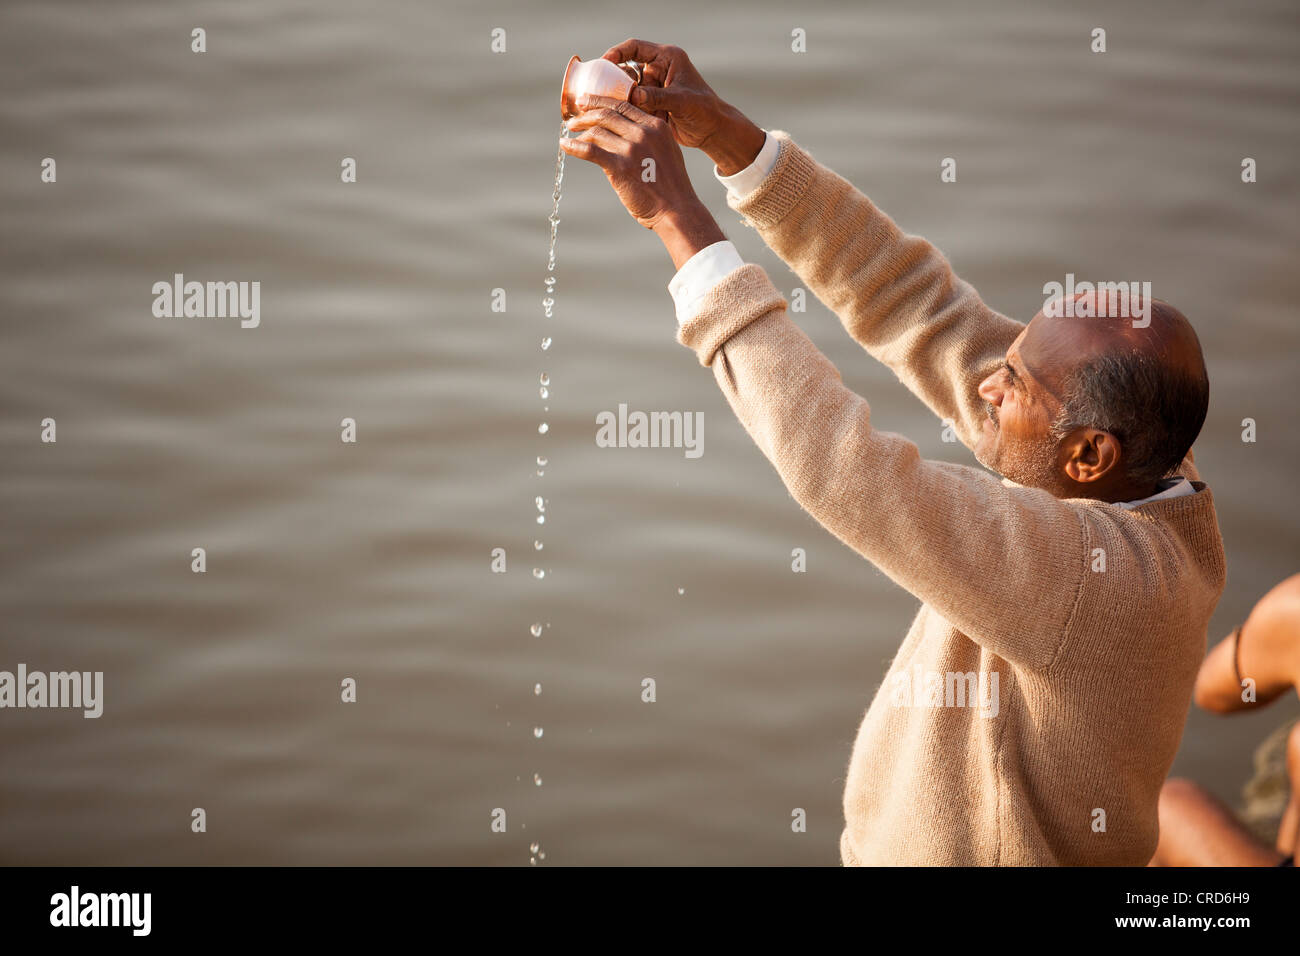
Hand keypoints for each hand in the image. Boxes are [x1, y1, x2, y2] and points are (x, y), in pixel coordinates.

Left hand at [560, 94, 700, 231]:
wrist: (676, 210)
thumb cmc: (671, 187)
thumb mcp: (666, 152)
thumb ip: (649, 139)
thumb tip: (624, 136)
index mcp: (656, 126)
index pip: (623, 105)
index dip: (601, 102)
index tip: (587, 102)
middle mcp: (644, 133)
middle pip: (608, 114)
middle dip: (586, 113)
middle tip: (573, 118)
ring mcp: (631, 149)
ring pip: (597, 131)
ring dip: (579, 131)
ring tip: (570, 134)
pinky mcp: (620, 166)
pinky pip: (590, 151)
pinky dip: (574, 146)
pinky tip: (565, 145)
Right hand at [599, 39, 728, 150]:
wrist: (712, 131)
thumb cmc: (704, 110)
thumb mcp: (681, 101)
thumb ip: (657, 97)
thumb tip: (633, 95)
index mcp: (668, 58)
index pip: (636, 48)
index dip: (617, 52)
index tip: (603, 62)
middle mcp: (658, 69)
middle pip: (627, 68)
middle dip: (612, 79)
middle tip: (596, 89)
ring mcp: (653, 87)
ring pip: (626, 88)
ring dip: (616, 97)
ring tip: (600, 106)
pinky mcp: (650, 104)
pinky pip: (631, 104)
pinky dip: (623, 110)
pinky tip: (611, 118)